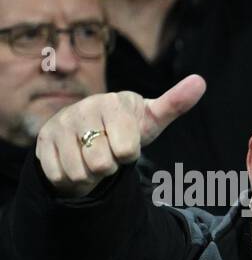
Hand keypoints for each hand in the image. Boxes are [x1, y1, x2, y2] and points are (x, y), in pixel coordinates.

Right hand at [35, 74, 206, 197]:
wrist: (88, 132)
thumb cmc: (126, 127)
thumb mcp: (151, 118)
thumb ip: (175, 103)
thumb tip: (201, 81)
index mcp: (112, 103)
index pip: (126, 150)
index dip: (128, 155)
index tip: (126, 144)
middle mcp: (81, 110)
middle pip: (101, 165)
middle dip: (109, 167)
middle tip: (108, 153)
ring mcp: (59, 125)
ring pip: (79, 173)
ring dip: (90, 174)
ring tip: (92, 157)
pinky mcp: (41, 142)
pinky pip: (58, 176)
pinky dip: (70, 178)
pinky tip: (75, 161)